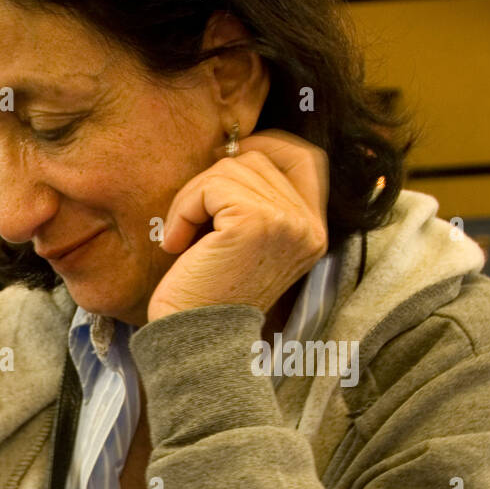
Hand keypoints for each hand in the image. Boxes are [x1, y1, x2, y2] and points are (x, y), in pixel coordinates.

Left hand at [148, 130, 328, 323]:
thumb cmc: (206, 297)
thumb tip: (233, 151)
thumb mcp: (243, 245)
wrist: (192, 341)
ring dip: (193, 198)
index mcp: (312, 232)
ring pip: (231, 167)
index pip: (308, 158)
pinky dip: (184, 208)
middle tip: (190, 220)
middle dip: (213, 180)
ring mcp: (287, 222)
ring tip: (183, 238)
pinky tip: (177, 243)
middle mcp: (308, 226)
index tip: (225, 165)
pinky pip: (211, 186)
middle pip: (259, 159)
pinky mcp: (256, 221)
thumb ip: (255, 203)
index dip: (266, 147)